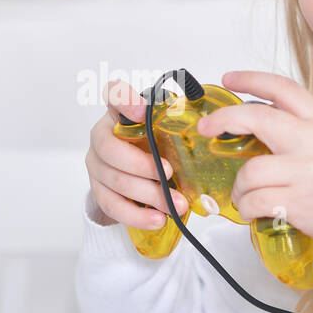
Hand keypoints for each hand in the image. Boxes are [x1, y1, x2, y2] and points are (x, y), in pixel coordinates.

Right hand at [85, 78, 189, 229]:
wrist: (132, 174)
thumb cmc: (152, 145)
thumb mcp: (164, 130)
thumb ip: (178, 124)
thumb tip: (216, 127)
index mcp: (118, 113)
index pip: (113, 94)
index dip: (124, 101)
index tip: (143, 112)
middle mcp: (101, 136)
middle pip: (110, 148)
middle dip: (142, 164)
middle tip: (170, 173)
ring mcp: (97, 165)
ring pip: (116, 180)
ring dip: (149, 194)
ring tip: (176, 204)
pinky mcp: (98, 191)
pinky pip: (113, 206)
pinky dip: (137, 215)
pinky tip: (158, 219)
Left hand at [194, 70, 312, 244]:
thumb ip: (302, 130)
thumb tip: (259, 124)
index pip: (283, 89)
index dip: (252, 79)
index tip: (229, 79)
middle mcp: (312, 140)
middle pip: (256, 117)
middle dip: (224, 120)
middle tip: (207, 129)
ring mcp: (304, 171)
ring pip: (249, 171)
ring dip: (239, 187)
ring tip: (245, 196)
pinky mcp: (297, 201)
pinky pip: (254, 201)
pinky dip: (246, 208)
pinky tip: (254, 211)